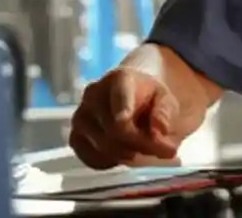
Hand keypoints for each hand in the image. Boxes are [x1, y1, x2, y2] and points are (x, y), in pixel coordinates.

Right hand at [68, 67, 184, 168]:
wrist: (130, 99)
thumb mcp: (166, 100)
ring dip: (125, 154)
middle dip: (138, 144)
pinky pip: (90, 158)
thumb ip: (165, 114)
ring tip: (139, 148)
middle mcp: (94, 94)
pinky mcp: (75, 136)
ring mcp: (81, 115)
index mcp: (120, 79)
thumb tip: (160, 131)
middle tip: (156, 149)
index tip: (124, 120)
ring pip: (102, 146)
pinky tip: (120, 154)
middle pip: (114, 129)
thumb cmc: (149, 99)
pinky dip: (108, 162)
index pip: (119, 95)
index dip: (121, 109)